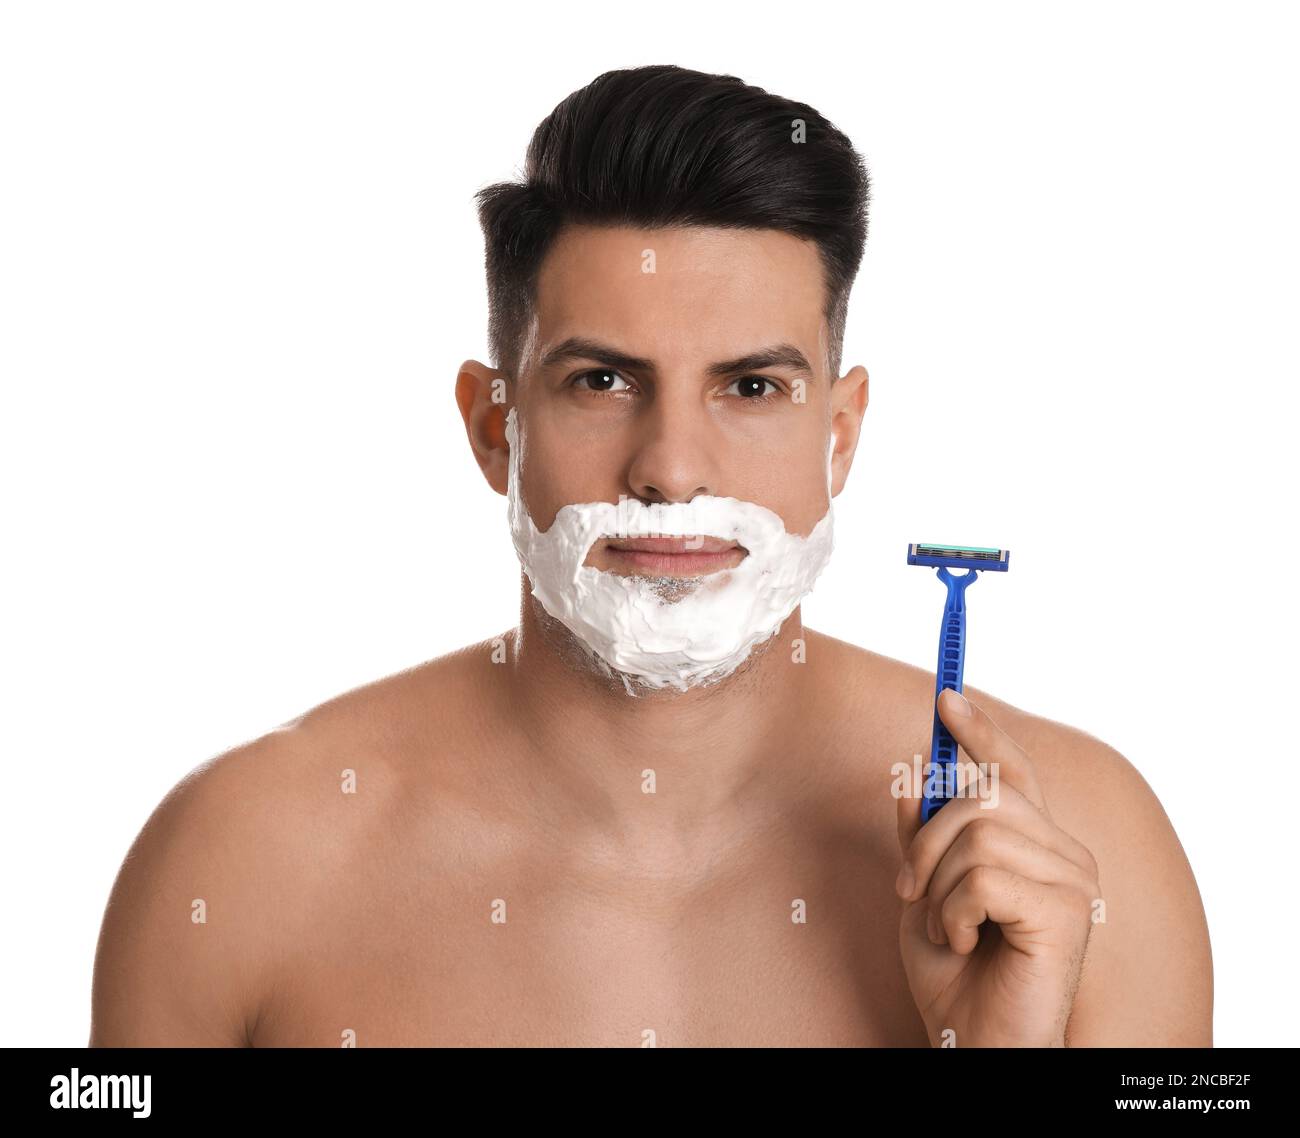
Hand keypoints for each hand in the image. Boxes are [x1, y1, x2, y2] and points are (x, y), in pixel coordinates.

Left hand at [894, 687, 1101, 1046]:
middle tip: (910, 890)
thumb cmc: (957, 975)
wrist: (976, 1043)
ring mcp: (1073, 880)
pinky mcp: (1068, 911)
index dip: (980, 732)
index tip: (946, 696)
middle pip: (981, 794)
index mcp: (1035, 844)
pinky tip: (969, 943)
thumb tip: (912, 778)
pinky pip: (983, 877)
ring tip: (949, 928)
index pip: (1012, 770)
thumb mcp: (924, 892)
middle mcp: (1065, 853)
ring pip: (976, 833)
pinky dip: (955, 912)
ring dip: (937, 884)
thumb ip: (921, 837)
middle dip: (926, 838)